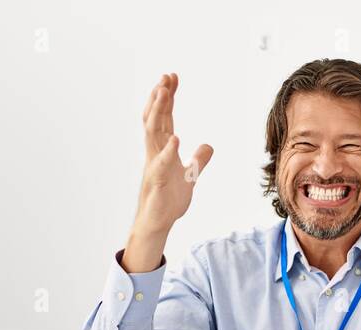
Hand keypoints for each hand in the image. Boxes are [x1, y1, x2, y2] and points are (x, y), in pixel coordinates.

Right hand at [124, 73, 212, 271]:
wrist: (158, 223)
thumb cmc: (169, 201)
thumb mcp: (190, 176)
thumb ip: (198, 160)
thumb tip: (208, 146)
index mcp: (162, 149)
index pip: (164, 118)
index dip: (167, 98)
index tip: (172, 78)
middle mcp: (155, 153)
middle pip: (155, 119)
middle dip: (160, 97)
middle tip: (166, 76)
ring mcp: (153, 166)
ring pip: (152, 134)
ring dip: (158, 112)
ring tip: (163, 93)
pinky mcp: (156, 182)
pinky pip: (160, 164)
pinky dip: (168, 151)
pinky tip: (176, 138)